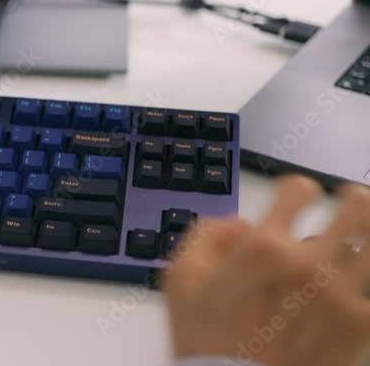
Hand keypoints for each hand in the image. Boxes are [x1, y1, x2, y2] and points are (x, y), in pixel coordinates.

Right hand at [164, 175, 369, 365]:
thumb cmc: (207, 344)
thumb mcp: (180, 280)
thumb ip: (206, 236)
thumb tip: (240, 225)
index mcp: (263, 249)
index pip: (299, 190)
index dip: (299, 186)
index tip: (299, 195)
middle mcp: (308, 266)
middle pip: (356, 208)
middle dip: (353, 199)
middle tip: (350, 203)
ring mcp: (341, 297)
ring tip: (363, 236)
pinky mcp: (362, 328)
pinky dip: (368, 281)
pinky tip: (360, 278)